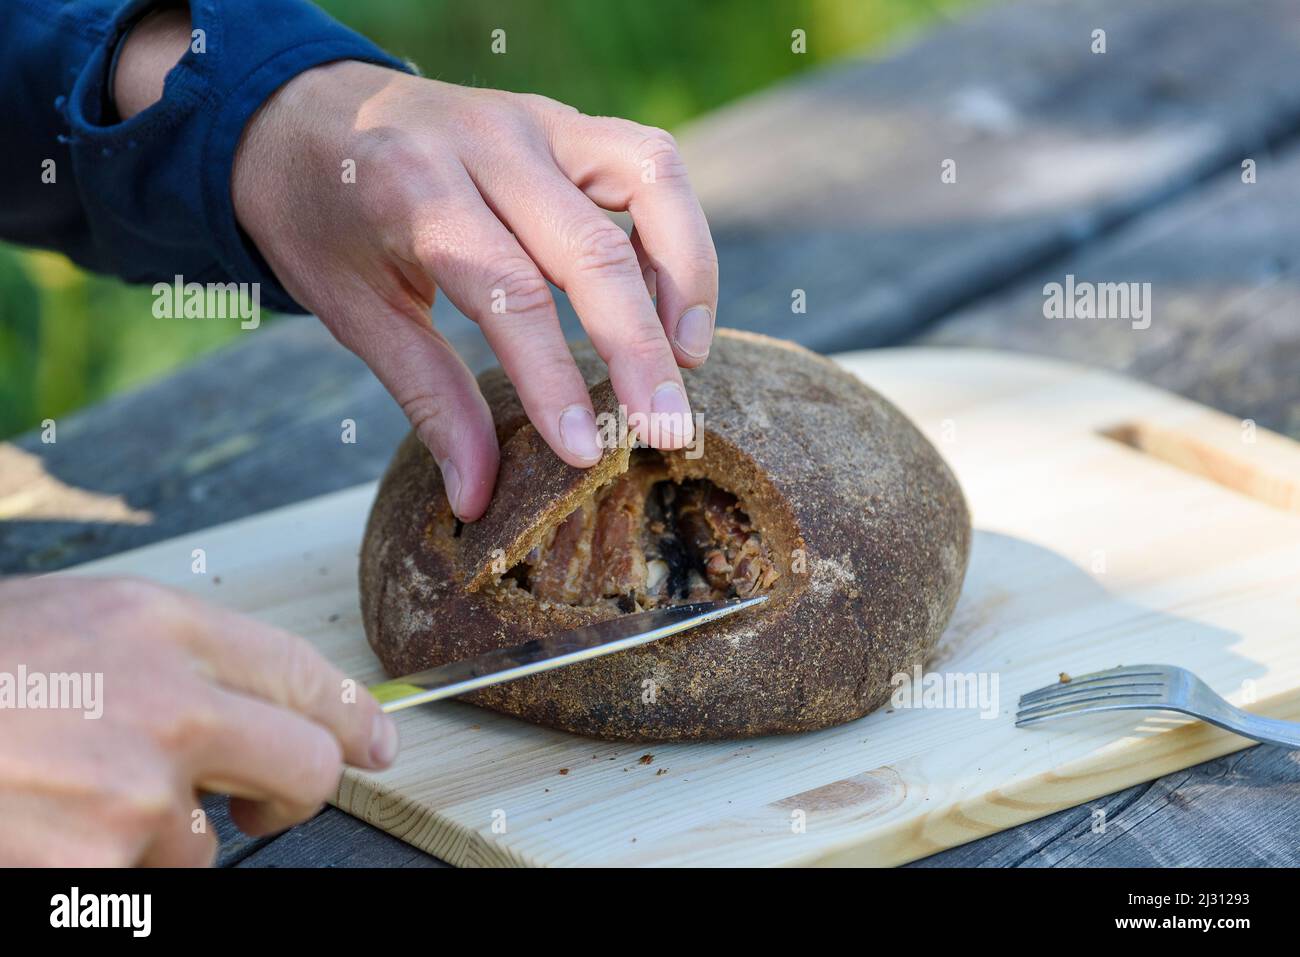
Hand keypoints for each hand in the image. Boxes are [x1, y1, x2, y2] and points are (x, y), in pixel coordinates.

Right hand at [0, 577, 397, 865]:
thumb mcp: (69, 621)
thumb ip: (164, 656)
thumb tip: (239, 707)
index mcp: (160, 625)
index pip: (302, 670)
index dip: (352, 715)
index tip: (377, 743)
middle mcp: (167, 704)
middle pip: (304, 765)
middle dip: (294, 795)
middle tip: (263, 808)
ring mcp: (132, 795)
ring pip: (201, 851)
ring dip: (149, 848)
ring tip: (64, 807)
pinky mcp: (93, 874)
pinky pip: (138, 892)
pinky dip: (98, 883)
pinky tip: (42, 839)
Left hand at [231, 62, 718, 519]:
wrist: (298, 113)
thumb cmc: (321, 220)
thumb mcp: (352, 313)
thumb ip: (428, 398)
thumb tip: (476, 496)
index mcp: (414, 189)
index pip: (509, 290)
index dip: (553, 378)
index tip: (584, 453)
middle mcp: (486, 142)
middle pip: (592, 247)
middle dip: (639, 349)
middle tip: (667, 431)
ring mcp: (535, 120)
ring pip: (650, 180)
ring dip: (685, 275)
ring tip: (689, 358)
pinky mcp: (568, 121)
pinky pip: (650, 163)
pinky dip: (676, 233)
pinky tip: (670, 302)